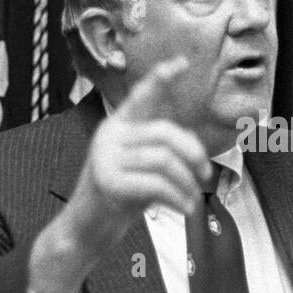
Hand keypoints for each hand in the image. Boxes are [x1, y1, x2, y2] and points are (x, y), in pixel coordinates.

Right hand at [65, 57, 211, 253]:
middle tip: (204, 177)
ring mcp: (105, 156)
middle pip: (166, 133)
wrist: (88, 230)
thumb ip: (161, 152)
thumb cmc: (121, 198)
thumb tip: (196, 154)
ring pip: (165, 160)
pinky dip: (178, 198)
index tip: (182, 62)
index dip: (161, 78)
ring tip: (192, 200)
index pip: (141, 96)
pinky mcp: (107, 181)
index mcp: (118, 125)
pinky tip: (184, 209)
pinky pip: (156, 184)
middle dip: (193, 155)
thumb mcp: (142, 168)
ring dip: (187, 184)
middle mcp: (109, 134)